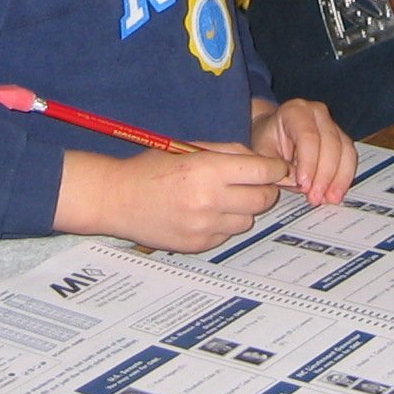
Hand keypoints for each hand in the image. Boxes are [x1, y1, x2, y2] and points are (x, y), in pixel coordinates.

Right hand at [56, 144, 287, 252]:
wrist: (118, 199)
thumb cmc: (152, 168)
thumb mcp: (190, 149)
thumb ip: (228, 153)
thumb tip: (262, 162)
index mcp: (209, 170)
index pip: (262, 172)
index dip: (275, 169)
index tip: (275, 168)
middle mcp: (210, 200)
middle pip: (263, 199)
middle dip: (264, 189)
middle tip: (253, 183)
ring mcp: (205, 226)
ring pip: (248, 220)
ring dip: (244, 209)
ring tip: (223, 198)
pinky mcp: (199, 244)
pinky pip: (228, 235)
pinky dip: (225, 224)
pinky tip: (206, 213)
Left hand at [251, 99, 356, 205]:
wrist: (273, 133)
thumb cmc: (268, 141)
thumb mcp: (263, 153)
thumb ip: (276, 166)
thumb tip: (297, 182)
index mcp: (295, 111)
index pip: (308, 136)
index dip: (309, 163)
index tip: (304, 185)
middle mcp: (318, 113)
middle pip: (331, 143)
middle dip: (324, 175)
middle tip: (315, 197)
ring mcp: (332, 124)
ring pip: (345, 150)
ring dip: (339, 178)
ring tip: (328, 199)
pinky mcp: (342, 139)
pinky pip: (350, 158)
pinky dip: (344, 178)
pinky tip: (335, 193)